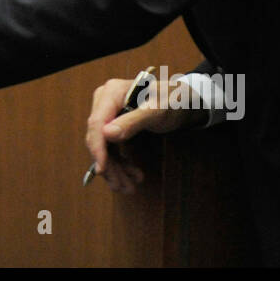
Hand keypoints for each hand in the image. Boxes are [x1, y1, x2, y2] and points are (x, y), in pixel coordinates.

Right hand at [85, 75, 202, 192]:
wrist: (182, 101)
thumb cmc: (172, 100)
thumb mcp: (156, 111)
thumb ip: (132, 121)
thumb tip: (107, 134)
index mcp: (111, 93)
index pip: (96, 122)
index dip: (98, 148)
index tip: (103, 169)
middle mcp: (105, 102)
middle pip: (98, 138)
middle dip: (109, 165)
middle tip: (121, 186)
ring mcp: (109, 114)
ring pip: (104, 147)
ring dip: (115, 169)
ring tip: (128, 187)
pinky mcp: (115, 125)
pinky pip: (112, 148)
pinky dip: (121, 163)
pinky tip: (133, 174)